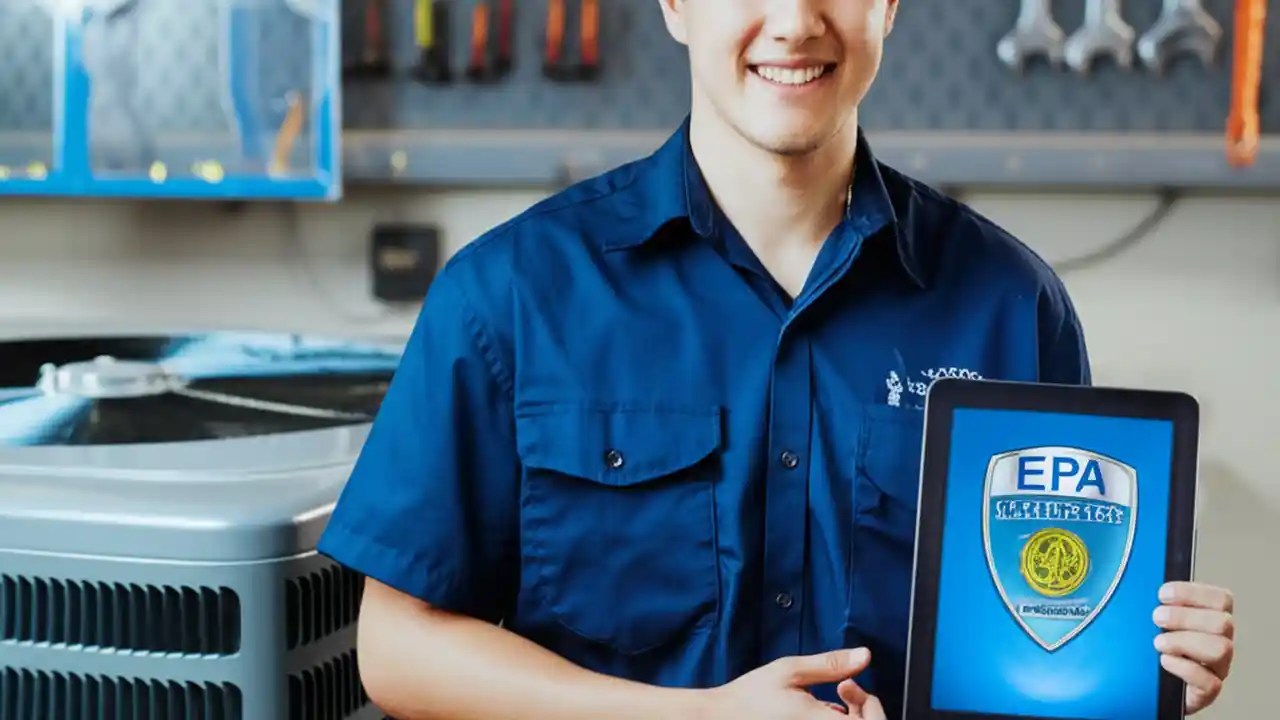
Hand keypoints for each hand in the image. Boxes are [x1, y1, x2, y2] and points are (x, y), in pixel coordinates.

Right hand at [701, 647, 884, 718]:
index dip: (870, 705)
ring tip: (830, 701)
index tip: (847, 686)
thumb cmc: (751, 697)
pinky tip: (818, 712)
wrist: (721, 719)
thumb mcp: (790, 671)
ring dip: (850, 718)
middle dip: (864, 711)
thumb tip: (864, 656)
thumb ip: (830, 665)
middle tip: (843, 691)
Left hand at [1153, 581, 1234, 713]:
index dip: (1193, 593)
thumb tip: (1136, 580)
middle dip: (1185, 616)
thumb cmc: (1148, 649)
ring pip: (1221, 649)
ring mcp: (1216, 668)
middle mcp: (1219, 642)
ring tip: (1158, 642)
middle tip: (1157, 618)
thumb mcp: (1148, 620)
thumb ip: (1152, 603)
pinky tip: (1164, 661)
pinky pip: (1210, 682)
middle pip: (1223, 622)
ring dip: (1184, 641)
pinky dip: (1185, 668)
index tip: (1162, 594)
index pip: (1221, 598)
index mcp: (1209, 619)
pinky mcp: (1207, 692)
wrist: (1144, 686)